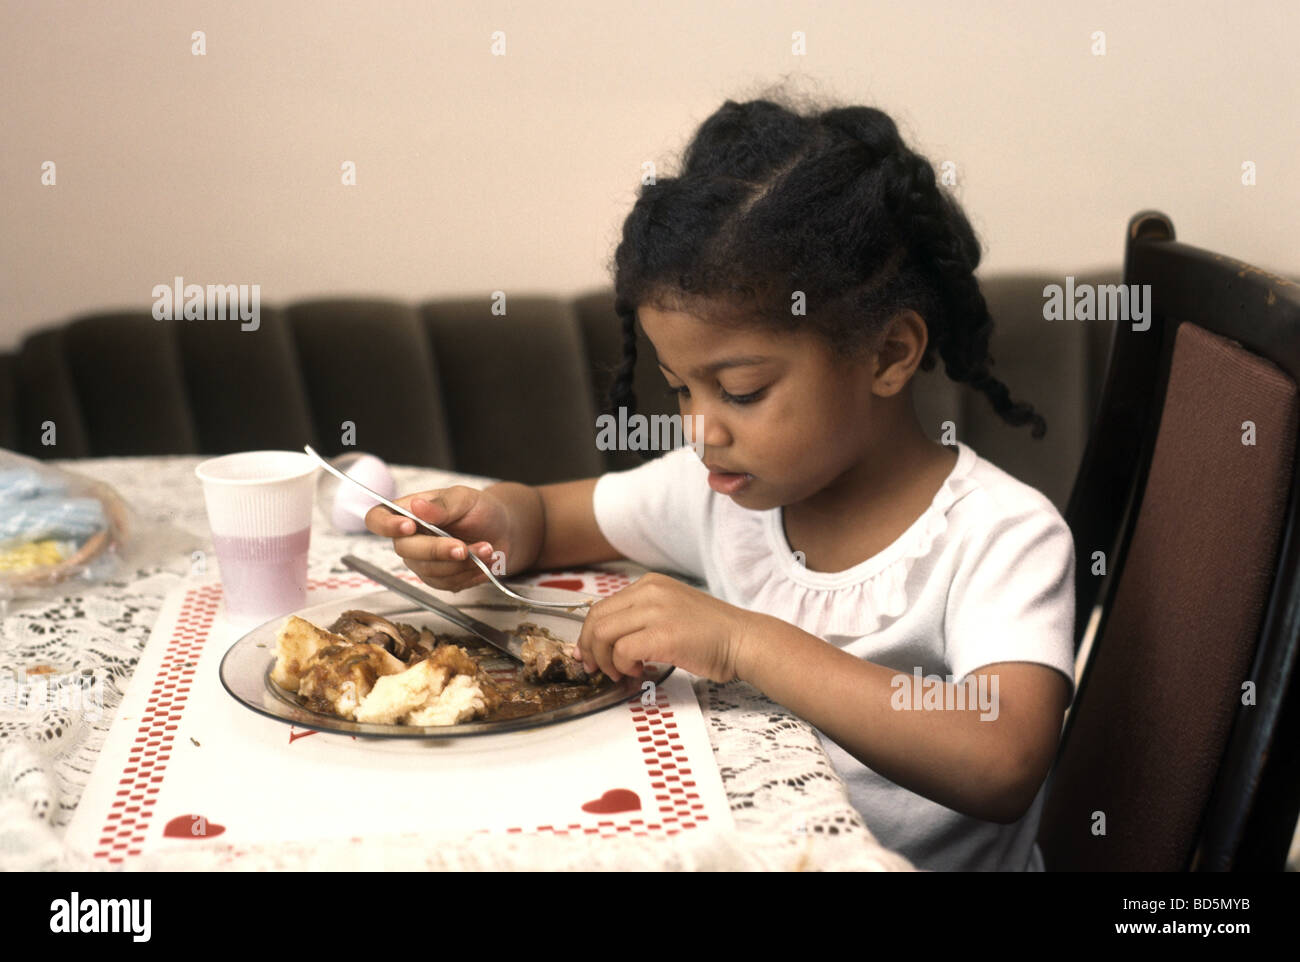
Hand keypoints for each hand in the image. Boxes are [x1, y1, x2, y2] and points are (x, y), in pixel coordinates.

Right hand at [363, 485, 512, 591]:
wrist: (503, 531)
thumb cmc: (480, 510)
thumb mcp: (464, 498)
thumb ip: (442, 505)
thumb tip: (418, 507)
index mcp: (409, 512)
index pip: (378, 519)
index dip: (386, 526)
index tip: (409, 526)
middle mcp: (410, 539)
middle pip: (406, 551)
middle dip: (438, 551)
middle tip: (463, 547)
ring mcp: (422, 562)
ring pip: (430, 571)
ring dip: (462, 563)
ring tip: (487, 549)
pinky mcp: (439, 579)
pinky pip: (448, 583)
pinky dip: (470, 573)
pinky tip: (485, 561)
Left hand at [573, 572, 752, 683]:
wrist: (744, 640)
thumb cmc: (712, 634)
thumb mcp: (671, 610)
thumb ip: (641, 618)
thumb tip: (606, 641)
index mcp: (650, 584)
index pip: (602, 606)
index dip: (588, 634)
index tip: (588, 654)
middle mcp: (650, 591)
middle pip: (596, 619)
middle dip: (589, 648)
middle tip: (596, 668)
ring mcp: (656, 611)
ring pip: (602, 634)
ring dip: (604, 660)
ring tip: (620, 672)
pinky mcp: (663, 634)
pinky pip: (622, 651)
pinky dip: (622, 666)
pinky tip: (638, 671)